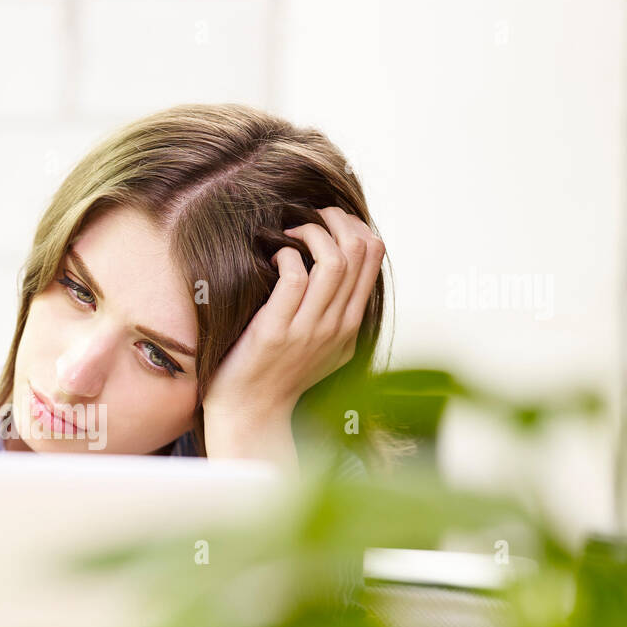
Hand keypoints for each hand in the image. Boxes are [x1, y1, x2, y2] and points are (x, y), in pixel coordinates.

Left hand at [203, 207, 384, 464]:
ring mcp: (308, 329)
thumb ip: (339, 315)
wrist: (252, 412)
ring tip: (290, 231)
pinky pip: (293, 278)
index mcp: (351, 323)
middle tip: (310, 214)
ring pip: (333, 261)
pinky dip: (286, 255)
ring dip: (310, 232)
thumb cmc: (281, 375)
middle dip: (335, 219)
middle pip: (358, 251)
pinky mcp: (276, 331)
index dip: (355, 224)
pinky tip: (273, 255)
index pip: (374, 255)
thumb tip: (343, 272)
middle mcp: (337, 325)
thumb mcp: (326, 348)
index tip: (330, 219)